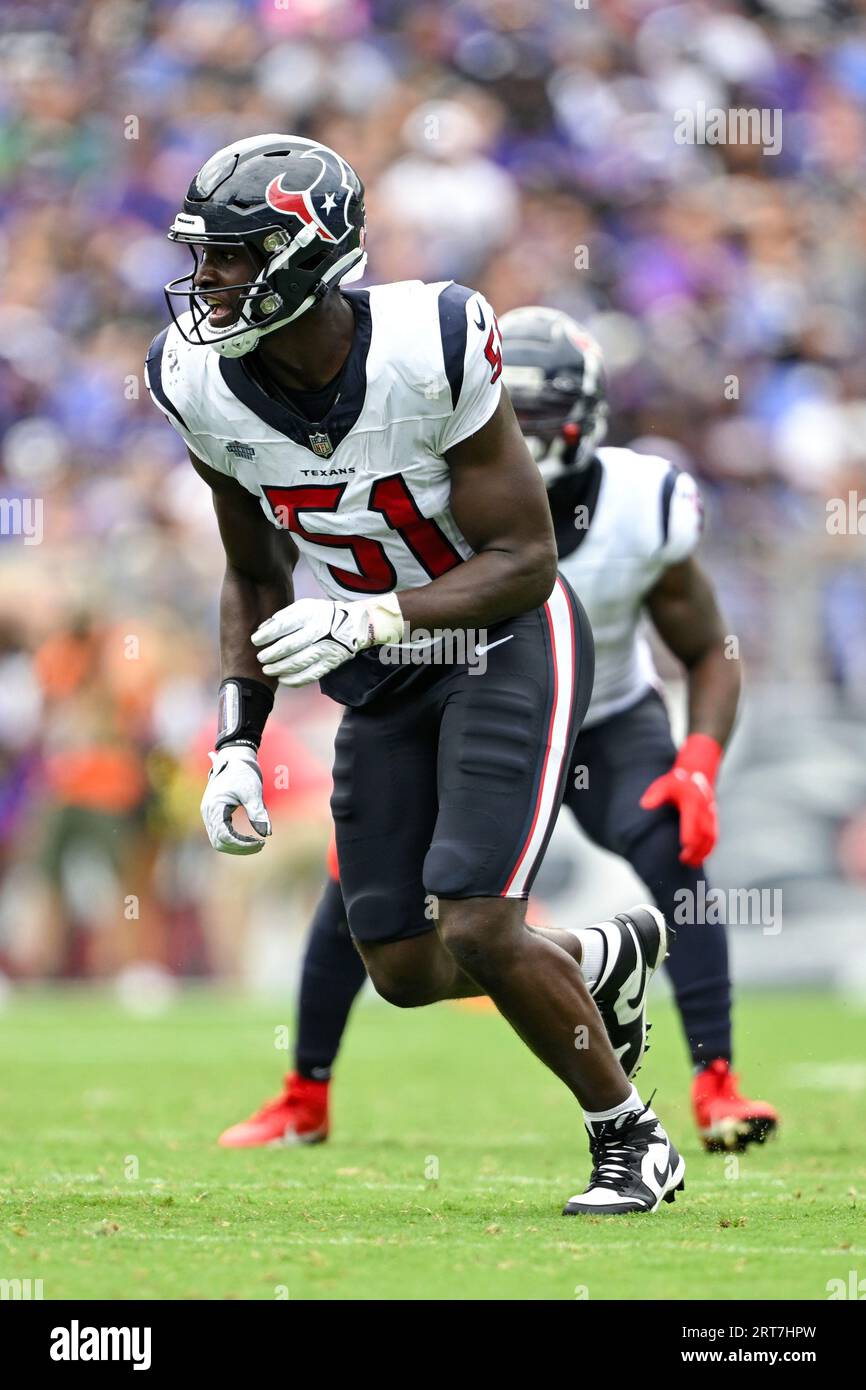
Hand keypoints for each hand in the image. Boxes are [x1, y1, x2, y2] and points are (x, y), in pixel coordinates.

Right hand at [201, 742, 271, 853]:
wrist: (235, 757)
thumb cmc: (244, 772)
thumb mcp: (253, 792)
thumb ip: (258, 813)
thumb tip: (266, 834)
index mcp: (214, 807)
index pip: (224, 836)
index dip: (242, 844)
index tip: (261, 843)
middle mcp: (208, 812)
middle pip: (219, 842)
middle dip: (240, 848)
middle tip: (261, 845)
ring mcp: (209, 814)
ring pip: (219, 841)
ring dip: (237, 846)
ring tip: (257, 843)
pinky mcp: (214, 814)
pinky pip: (221, 834)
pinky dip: (234, 840)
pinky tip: (250, 838)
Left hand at [252, 594, 403, 686]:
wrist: (354, 625)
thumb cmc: (323, 614)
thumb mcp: (305, 606)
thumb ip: (284, 615)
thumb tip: (263, 628)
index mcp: (309, 616)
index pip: (282, 627)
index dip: (266, 635)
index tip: (255, 640)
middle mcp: (317, 633)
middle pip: (288, 647)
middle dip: (270, 655)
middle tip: (260, 658)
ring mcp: (324, 650)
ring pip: (297, 663)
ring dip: (279, 669)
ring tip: (268, 670)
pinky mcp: (329, 664)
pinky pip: (309, 676)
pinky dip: (294, 680)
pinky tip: (283, 679)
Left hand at [639, 734, 721, 867]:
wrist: (697, 773)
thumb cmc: (675, 782)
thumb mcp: (663, 784)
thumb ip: (655, 795)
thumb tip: (644, 805)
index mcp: (692, 801)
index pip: (693, 821)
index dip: (690, 835)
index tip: (683, 848)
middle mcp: (705, 809)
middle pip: (705, 833)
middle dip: (697, 849)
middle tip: (684, 860)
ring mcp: (712, 815)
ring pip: (712, 837)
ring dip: (704, 852)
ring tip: (692, 864)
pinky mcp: (714, 819)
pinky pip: (714, 836)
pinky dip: (709, 849)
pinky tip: (700, 858)